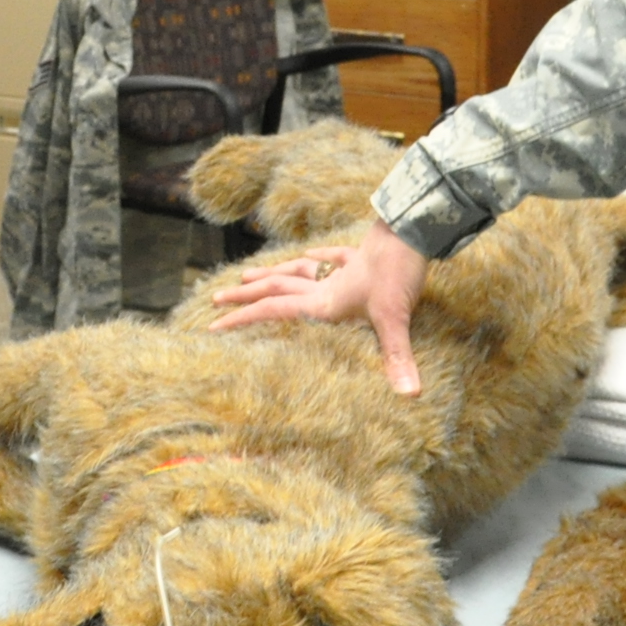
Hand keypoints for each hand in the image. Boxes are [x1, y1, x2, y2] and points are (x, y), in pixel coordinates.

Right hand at [207, 225, 432, 393]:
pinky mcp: (358, 259)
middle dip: (244, 296)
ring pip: (296, 270)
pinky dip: (318, 256)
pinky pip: (331, 258)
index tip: (214, 325)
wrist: (411, 231)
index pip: (274, 310)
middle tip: (215, 299)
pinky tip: (310, 252)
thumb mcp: (395, 319)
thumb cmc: (397, 273)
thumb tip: (409, 394)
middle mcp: (325, 285)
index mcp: (324, 302)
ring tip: (248, 275)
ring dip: (270, 273)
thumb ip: (397, 357)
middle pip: (275, 288)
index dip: (243, 318)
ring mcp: (340, 270)